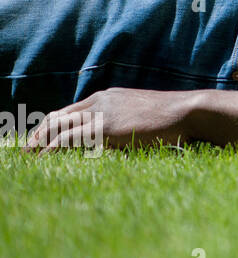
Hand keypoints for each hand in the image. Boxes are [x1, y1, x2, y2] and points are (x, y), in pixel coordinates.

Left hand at [22, 87, 192, 155]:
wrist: (189, 111)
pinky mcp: (105, 127)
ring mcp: (103, 113)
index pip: (73, 110)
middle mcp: (102, 101)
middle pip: (59, 115)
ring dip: (40, 142)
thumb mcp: (146, 115)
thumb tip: (127, 137)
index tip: (43, 140)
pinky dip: (52, 148)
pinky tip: (45, 159)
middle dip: (40, 133)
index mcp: (110, 97)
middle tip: (28, 150)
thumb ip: (130, 121)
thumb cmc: (176, 118)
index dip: (54, 124)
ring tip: (28, 157)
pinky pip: (69, 137)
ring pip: (59, 125)